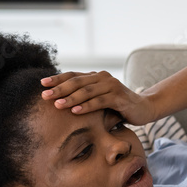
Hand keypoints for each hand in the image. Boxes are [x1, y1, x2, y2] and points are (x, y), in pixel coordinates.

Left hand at [39, 71, 157, 125]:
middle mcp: (102, 77)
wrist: (144, 108)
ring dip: (70, 98)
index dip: (57, 79)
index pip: (73, 75)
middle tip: (44, 96)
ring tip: (57, 105)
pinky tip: (75, 111)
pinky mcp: (119, 97)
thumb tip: (60, 103)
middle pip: (77, 82)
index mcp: (95, 77)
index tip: (42, 84)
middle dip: (59, 89)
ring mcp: (111, 86)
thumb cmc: (118, 106)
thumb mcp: (99, 100)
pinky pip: (100, 101)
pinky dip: (87, 106)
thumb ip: (85, 98)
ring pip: (86, 91)